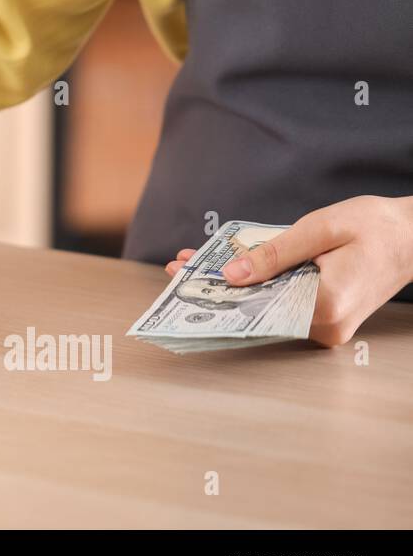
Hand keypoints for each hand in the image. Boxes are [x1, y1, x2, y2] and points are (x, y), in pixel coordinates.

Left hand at [163, 196, 412, 345]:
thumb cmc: (375, 227)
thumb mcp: (319, 229)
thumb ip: (273, 254)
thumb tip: (232, 274)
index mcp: (326, 304)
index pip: (257, 306)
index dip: (216, 292)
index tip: (184, 278)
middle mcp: (327, 326)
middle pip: (257, 310)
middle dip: (217, 288)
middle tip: (180, 269)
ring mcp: (328, 327)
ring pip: (267, 308)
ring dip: (233, 287)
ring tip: (197, 266)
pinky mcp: (327, 319)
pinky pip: (282, 305)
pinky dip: (257, 287)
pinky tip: (232, 270)